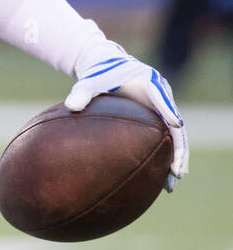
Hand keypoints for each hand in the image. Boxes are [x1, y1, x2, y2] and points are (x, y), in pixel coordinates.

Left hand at [67, 39, 187, 191]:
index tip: (175, 125)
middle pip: (176, 125)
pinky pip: (166, 139)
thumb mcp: (89, 82)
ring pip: (175, 137)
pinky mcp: (159, 118)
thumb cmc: (98, 75)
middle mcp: (163, 96)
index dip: (169, 110)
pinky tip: (161, 178)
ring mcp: (164, 108)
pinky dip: (166, 156)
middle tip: (176, 172)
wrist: (107, 67)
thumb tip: (70, 107)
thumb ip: (81, 93)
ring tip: (172, 183)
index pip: (162, 97)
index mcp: (150, 82)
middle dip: (179, 149)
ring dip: (177, 158)